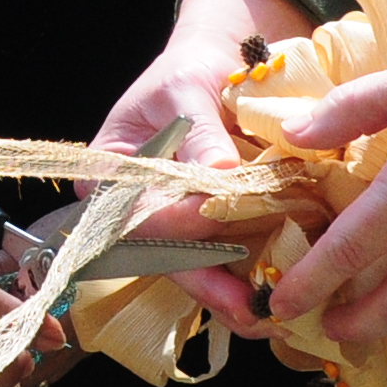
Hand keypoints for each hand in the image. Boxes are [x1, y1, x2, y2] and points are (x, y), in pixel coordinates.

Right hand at [92, 0, 292, 330]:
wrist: (217, 67)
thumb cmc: (189, 72)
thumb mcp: (187, 89)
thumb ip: (199, 131)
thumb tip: (219, 173)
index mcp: (109, 175)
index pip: (132, 209)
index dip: (170, 218)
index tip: (210, 212)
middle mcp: (133, 211)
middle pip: (162, 256)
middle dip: (206, 283)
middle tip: (247, 306)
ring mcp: (171, 226)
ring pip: (194, 270)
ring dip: (230, 296)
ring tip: (267, 318)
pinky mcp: (206, 233)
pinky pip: (222, 263)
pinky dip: (247, 281)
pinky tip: (276, 299)